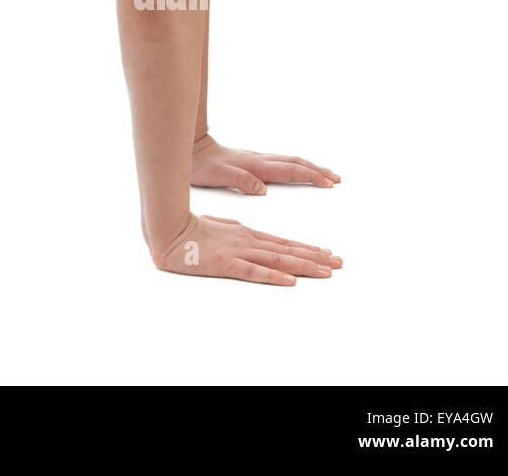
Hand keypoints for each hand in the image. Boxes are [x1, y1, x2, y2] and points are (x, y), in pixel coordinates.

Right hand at [154, 213, 342, 285]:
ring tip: (327, 271)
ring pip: (278, 260)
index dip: (307, 249)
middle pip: (287, 251)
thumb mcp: (218, 225)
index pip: (282, 243)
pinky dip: (273, 276)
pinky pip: (253, 272)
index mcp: (246, 233)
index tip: (327, 253)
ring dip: (304, 266)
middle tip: (339, 263)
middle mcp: (248, 241)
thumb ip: (235, 229)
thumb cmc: (189, 228)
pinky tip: (290, 281)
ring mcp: (238, 252)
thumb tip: (246, 230)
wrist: (168, 229)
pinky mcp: (226, 264)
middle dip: (315, 257)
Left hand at [191, 134, 340, 192]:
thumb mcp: (218, 175)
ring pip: (289, 161)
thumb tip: (263, 189)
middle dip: (317, 170)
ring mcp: (257, 159)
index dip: (311, 176)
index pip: (290, 170)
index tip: (329, 183)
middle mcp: (259, 160)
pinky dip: (296, 166)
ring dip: (309, 167)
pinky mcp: (252, 161)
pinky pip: (280, 163)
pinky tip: (297, 171)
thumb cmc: (202, 165)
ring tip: (325, 174)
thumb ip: (240, 181)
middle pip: (295, 163)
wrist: (191, 150)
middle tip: (336, 179)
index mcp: (256, 166)